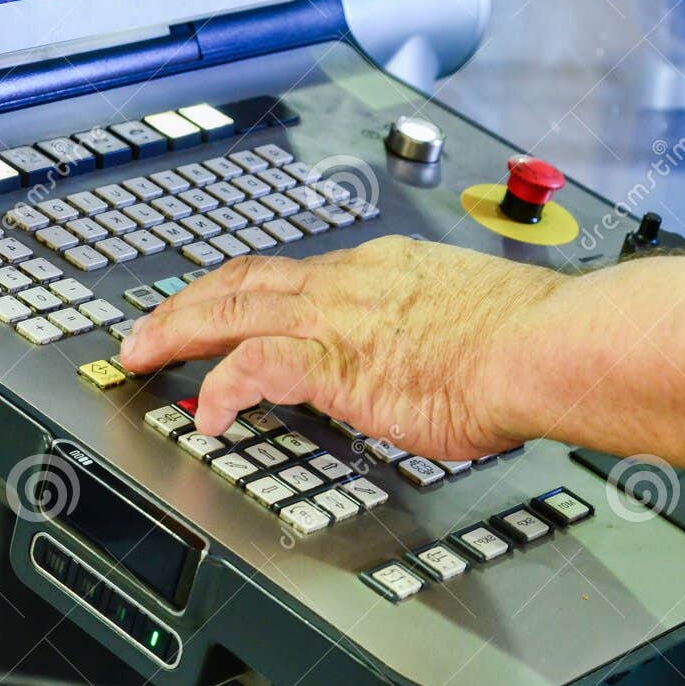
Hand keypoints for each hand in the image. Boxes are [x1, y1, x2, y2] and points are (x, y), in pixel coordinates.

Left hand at [117, 236, 564, 460]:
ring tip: (140, 357)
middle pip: (241, 280)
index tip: (216, 304)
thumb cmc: (527, 340)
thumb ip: (425, 335)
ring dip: (176, 334)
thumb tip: (427, 359)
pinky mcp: (335, 361)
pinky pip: (252, 368)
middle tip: (145, 328)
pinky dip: (220, 389)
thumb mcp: (464, 320)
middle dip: (184, 304)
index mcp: (378, 269)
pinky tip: (206, 416)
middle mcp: (348, 283)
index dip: (240, 289)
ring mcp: (336, 318)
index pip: (289, 273)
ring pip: (229, 311)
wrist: (545, 347)